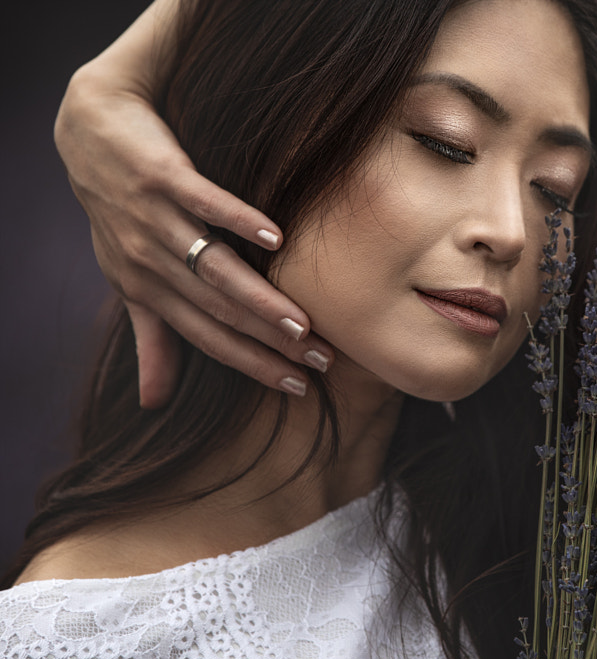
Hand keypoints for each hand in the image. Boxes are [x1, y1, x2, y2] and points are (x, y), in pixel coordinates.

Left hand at [55, 30, 332, 407]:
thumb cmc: (116, 210)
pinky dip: (238, 220)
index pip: (209, 338)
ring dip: (259, 298)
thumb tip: (154, 404)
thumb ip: (151, 339)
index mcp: (147, 290)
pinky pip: (202, 201)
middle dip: (271, 340)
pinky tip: (277, 236)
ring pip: (213, 267)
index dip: (254, 365)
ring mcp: (152, 217)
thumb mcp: (128, 279)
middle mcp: (148, 260)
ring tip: (303, 322)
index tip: (300, 385)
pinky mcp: (159, 174)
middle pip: (219, 310)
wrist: (87, 128)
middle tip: (322, 358)